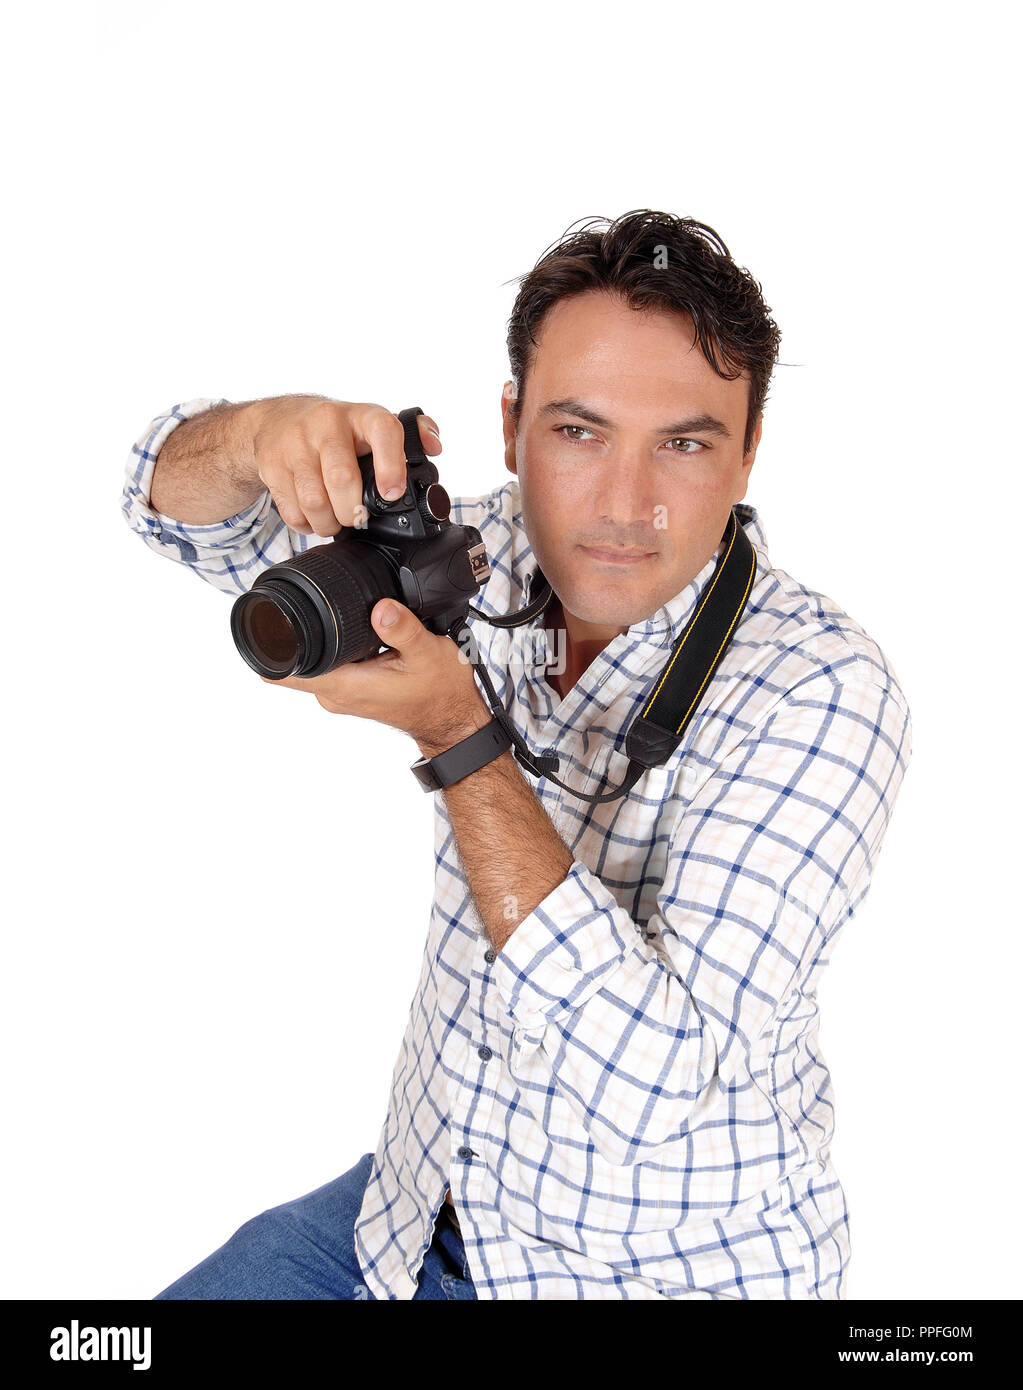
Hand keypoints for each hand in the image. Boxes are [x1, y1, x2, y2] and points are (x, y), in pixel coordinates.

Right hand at [249, 398, 441, 536]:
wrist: (277, 420)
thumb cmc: (336, 430)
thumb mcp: (370, 423)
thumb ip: (409, 432)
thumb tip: (433, 445)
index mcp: (360, 415)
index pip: (382, 430)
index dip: (390, 465)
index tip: (391, 494)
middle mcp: (326, 424)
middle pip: (342, 479)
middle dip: (354, 511)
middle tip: (358, 516)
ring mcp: (295, 444)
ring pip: (314, 501)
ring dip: (329, 523)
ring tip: (335, 520)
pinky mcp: (271, 465)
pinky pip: (292, 511)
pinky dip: (306, 524)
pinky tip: (313, 515)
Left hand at [260, 597, 492, 752]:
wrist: (454, 722)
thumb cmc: (442, 693)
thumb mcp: (428, 652)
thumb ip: (403, 629)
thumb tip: (380, 608)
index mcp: (345, 685)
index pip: (282, 671)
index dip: (267, 644)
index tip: (266, 617)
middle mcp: (336, 694)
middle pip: (292, 661)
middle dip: (293, 632)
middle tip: (309, 602)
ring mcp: (342, 695)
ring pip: (311, 663)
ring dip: (315, 641)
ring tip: (336, 615)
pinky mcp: (352, 692)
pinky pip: (328, 668)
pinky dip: (331, 650)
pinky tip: (352, 634)